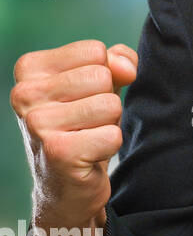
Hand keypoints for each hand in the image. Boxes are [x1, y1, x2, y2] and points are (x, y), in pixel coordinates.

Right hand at [11, 39, 137, 230]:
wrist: (65, 184)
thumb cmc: (83, 125)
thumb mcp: (101, 84)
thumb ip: (117, 61)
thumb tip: (125, 66)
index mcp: (29, 69)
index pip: (94, 50)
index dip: (105, 74)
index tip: (84, 98)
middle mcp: (24, 94)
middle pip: (102, 76)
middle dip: (107, 100)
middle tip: (87, 122)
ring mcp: (37, 123)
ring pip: (110, 104)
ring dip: (109, 123)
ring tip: (87, 136)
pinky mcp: (57, 152)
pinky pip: (113, 135)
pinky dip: (110, 146)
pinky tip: (88, 155)